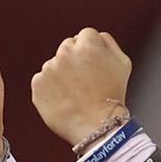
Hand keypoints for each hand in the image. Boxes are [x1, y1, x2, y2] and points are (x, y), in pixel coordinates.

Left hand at [31, 27, 132, 146]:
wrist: (98, 126)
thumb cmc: (112, 97)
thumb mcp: (123, 64)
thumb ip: (109, 43)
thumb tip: (97, 37)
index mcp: (87, 44)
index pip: (85, 35)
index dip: (91, 50)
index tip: (92, 65)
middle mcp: (65, 53)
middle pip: (67, 48)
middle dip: (74, 60)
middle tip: (85, 81)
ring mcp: (49, 68)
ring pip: (54, 65)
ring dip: (62, 75)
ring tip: (76, 93)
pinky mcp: (38, 84)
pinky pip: (43, 81)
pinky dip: (51, 88)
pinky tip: (65, 98)